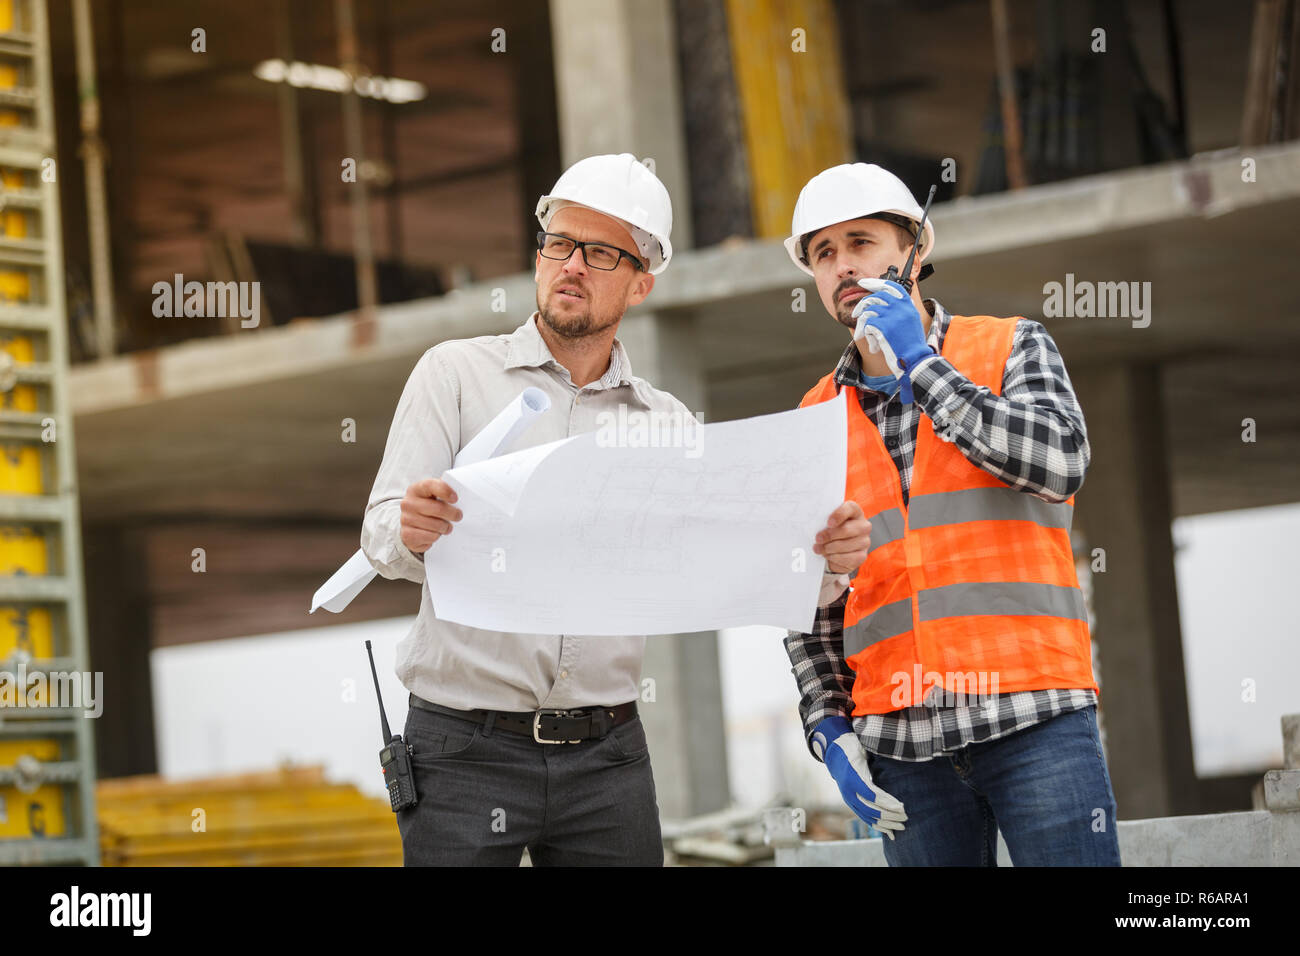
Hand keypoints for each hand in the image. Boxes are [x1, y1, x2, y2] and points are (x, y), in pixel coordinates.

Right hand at [399, 478, 462, 553]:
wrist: (410, 525)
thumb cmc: (427, 508)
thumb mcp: (433, 497)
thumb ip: (443, 494)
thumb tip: (462, 499)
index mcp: (416, 489)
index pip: (431, 485)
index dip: (445, 491)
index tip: (455, 498)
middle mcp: (408, 503)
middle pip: (438, 508)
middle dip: (453, 514)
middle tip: (458, 516)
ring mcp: (406, 519)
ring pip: (437, 525)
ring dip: (445, 527)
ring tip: (445, 526)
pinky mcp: (407, 535)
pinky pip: (431, 537)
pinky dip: (436, 537)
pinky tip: (434, 533)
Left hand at [813, 501, 870, 574]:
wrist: (836, 549)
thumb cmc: (830, 530)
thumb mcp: (826, 522)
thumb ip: (823, 519)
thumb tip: (811, 521)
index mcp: (855, 512)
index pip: (850, 508)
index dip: (839, 515)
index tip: (828, 523)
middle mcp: (863, 526)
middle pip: (846, 530)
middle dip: (829, 535)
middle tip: (817, 539)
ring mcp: (865, 541)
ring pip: (845, 545)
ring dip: (828, 548)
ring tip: (818, 549)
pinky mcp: (862, 556)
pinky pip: (848, 558)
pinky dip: (834, 558)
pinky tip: (827, 555)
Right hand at [813, 716, 906, 838]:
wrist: (835, 753)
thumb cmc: (853, 747)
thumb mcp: (863, 747)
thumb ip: (876, 754)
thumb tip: (895, 752)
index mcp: (852, 777)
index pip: (872, 794)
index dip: (887, 803)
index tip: (903, 807)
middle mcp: (849, 792)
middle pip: (871, 810)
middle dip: (890, 815)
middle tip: (906, 817)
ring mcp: (849, 799)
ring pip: (868, 817)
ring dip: (886, 824)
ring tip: (902, 826)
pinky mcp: (851, 803)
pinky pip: (865, 818)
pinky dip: (878, 826)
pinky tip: (889, 832)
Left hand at [851, 277, 933, 403]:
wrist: (915, 360)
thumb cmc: (911, 344)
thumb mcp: (911, 322)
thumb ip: (901, 310)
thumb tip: (884, 301)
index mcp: (908, 305)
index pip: (891, 286)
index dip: (875, 283)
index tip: (863, 282)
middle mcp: (901, 308)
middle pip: (875, 297)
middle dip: (861, 305)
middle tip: (855, 314)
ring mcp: (893, 317)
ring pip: (868, 312)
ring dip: (862, 325)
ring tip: (863, 335)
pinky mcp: (884, 328)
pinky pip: (867, 325)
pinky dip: (867, 335)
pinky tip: (874, 346)